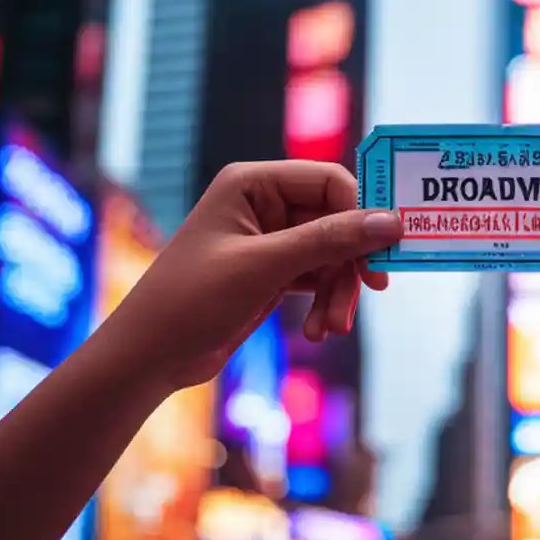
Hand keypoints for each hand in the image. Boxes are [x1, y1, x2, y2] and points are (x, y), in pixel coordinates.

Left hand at [107, 160, 402, 388]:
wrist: (148, 357)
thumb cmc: (192, 300)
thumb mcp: (266, 267)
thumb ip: (331, 240)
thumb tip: (392, 222)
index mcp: (252, 184)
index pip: (329, 181)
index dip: (362, 212)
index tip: (387, 249)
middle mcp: (263, 204)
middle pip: (337, 221)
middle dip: (350, 262)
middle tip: (370, 292)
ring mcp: (269, 241)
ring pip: (332, 255)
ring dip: (338, 291)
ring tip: (331, 327)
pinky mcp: (272, 273)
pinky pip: (318, 279)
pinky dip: (324, 303)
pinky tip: (318, 330)